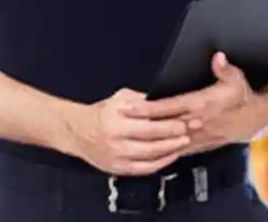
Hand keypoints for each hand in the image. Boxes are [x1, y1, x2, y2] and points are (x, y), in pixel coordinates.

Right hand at [55, 89, 191, 176]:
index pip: (148, 116)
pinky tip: (171, 155)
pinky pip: (145, 168)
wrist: (78, 132)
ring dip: (171, 148)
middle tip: (189, 128)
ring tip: (183, 142)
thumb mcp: (119, 98)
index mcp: (116, 116)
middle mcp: (116, 136)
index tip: (184, 115)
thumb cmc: (101, 114)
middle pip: (152, 136)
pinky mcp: (119, 168)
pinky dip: (161, 163)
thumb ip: (142, 100)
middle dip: (174, 133)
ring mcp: (117, 154)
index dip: (169, 117)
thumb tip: (165, 101)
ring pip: (151, 154)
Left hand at [131, 53, 267, 154]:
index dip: (150, 107)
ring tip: (125, 133)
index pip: (169, 106)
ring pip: (166, 138)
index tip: (131, 106)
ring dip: (147, 136)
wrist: (256, 121)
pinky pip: (176, 149)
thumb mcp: (237, 80)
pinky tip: (145, 147)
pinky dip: (160, 148)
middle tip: (119, 120)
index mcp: (201, 105)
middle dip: (141, 123)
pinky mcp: (199, 144)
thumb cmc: (243, 98)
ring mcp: (197, 136)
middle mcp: (196, 122)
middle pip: (162, 124)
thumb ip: (225, 69)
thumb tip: (218, 57)